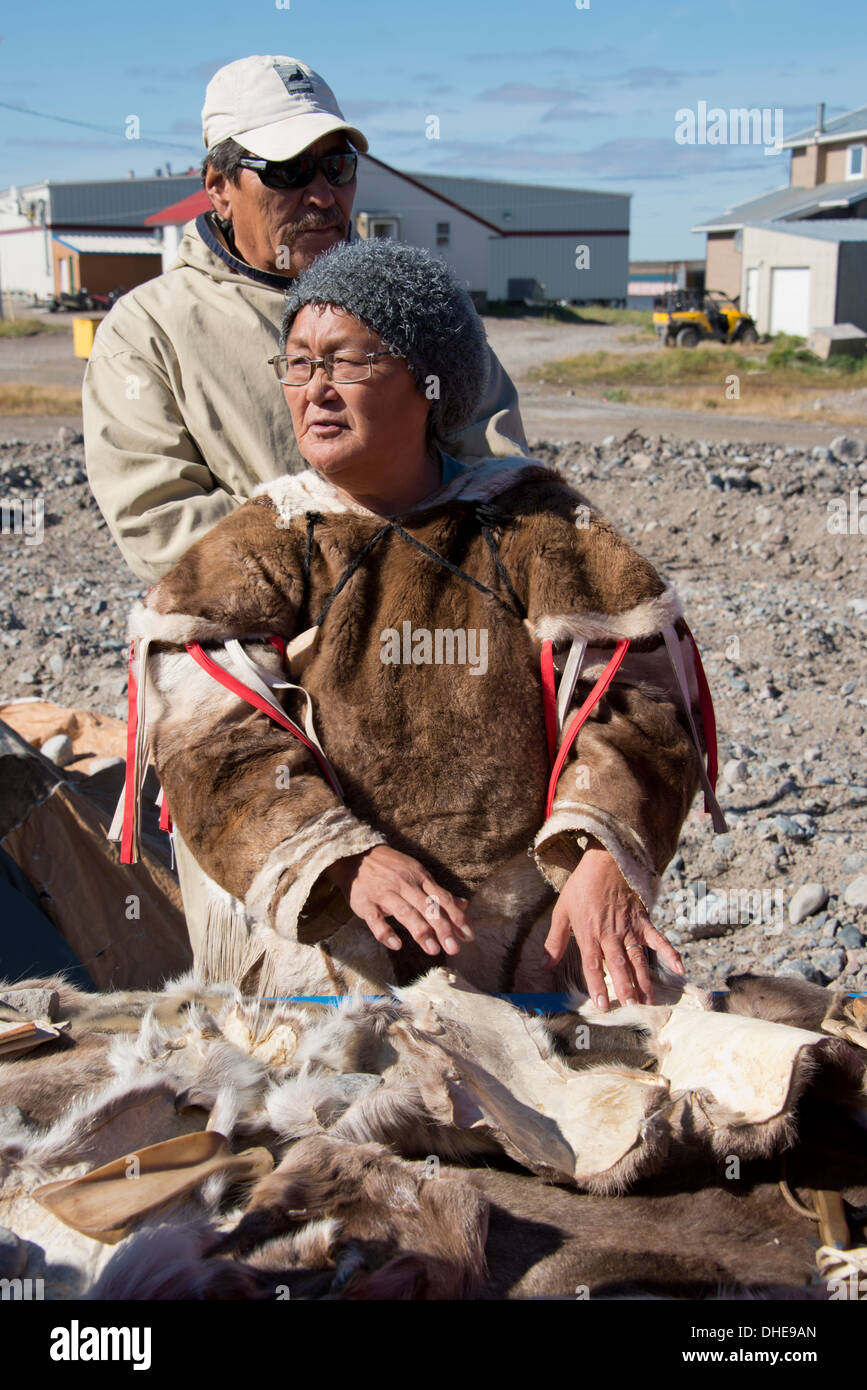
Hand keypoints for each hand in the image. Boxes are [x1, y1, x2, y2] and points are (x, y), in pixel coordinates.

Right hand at [325, 845, 472, 957]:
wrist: (355, 856)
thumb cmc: (391, 868)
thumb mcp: (417, 873)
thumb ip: (439, 892)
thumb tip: (464, 904)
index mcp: (420, 878)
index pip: (443, 898)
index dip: (457, 917)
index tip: (468, 936)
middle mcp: (405, 885)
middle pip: (428, 907)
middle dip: (443, 928)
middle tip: (454, 948)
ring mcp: (384, 893)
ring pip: (405, 913)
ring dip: (420, 931)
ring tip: (433, 950)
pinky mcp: (366, 903)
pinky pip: (376, 919)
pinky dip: (386, 932)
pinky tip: (397, 945)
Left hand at [541, 838, 683, 1009]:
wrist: (604, 861)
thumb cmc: (581, 887)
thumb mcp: (562, 912)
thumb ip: (555, 941)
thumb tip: (544, 966)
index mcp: (589, 933)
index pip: (593, 965)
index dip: (597, 986)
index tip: (602, 1004)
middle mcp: (610, 934)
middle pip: (619, 965)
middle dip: (625, 986)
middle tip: (631, 1006)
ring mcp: (629, 928)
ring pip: (638, 958)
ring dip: (644, 979)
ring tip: (649, 1000)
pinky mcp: (644, 920)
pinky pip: (659, 939)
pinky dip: (670, 953)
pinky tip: (679, 969)